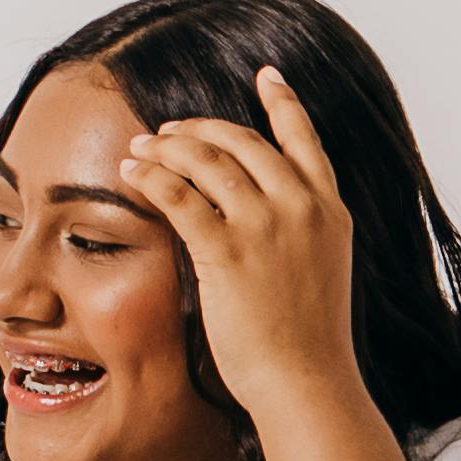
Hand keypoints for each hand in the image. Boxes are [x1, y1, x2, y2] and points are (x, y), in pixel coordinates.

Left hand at [119, 70, 366, 447]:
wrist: (307, 383)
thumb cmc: (309, 346)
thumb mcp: (322, 273)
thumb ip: (303, 235)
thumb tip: (271, 221)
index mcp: (329, 210)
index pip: (304, 139)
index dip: (283, 103)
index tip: (267, 76)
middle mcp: (300, 206)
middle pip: (243, 142)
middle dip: (199, 130)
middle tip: (168, 132)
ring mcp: (265, 225)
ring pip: (207, 160)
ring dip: (167, 147)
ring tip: (140, 148)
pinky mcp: (228, 250)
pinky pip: (179, 196)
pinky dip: (151, 177)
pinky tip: (131, 173)